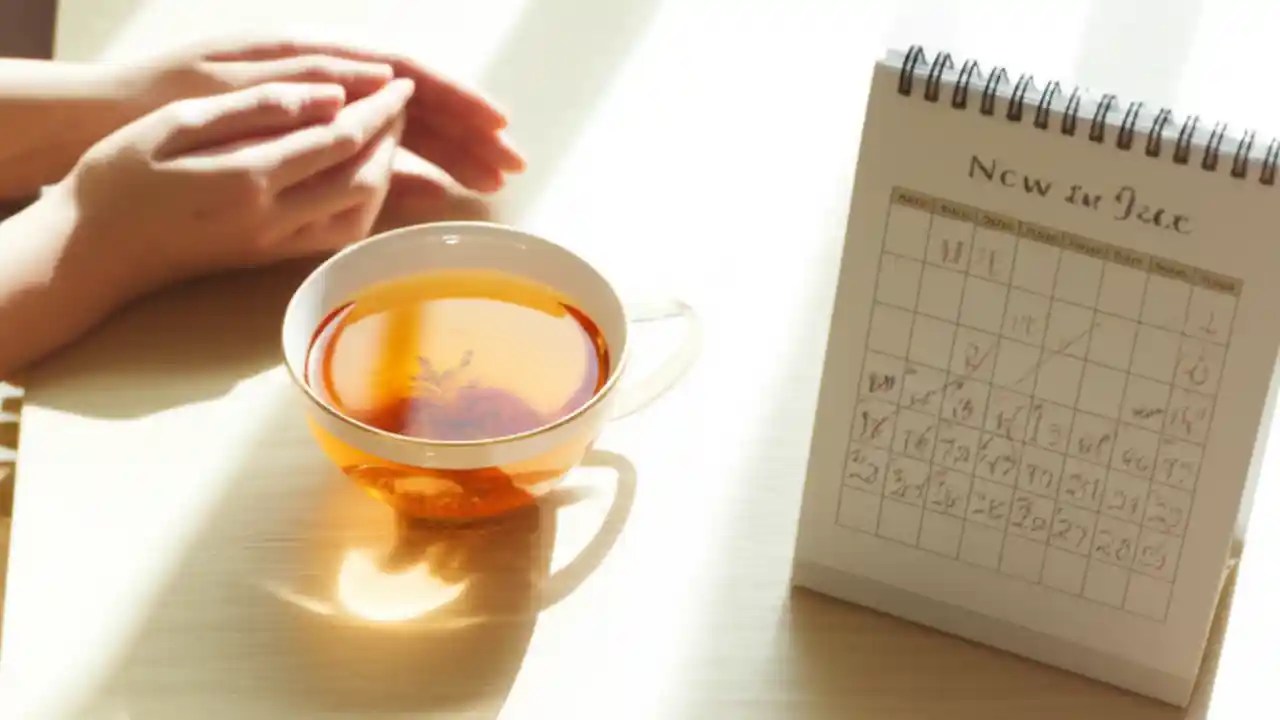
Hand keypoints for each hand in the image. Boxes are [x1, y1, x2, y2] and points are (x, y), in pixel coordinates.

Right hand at [63, 78, 411, 300]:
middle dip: (391, 139)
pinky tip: (359, 175)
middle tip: (396, 103)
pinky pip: (337, 234)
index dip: (379, 109)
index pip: (340, 139)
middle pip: (364, 180)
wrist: (92, 249)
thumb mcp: (177, 124)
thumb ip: (255, 109)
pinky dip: (363, 203)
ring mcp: (274, 245)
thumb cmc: (120, 176)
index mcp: (249, 177)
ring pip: (359, 214)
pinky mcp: (271, 258)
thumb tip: (327, 95)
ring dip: (383, 173)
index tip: (398, 84)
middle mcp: (273, 218)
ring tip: (382, 134)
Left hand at [123, 37, 523, 193]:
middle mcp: (332, 86)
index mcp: (321, 62)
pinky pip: (377, 156)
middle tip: (515, 165)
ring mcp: (326, 115)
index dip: (458, 101)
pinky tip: (440, 190)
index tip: (498, 127)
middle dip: (470, 135)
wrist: (123, 120)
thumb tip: (378, 89)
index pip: (408, 75)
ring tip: (493, 181)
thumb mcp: (238, 85)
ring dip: (451, 155)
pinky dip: (412, 171)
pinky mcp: (314, 142)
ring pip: (405, 133)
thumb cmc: (176, 97)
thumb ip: (307, 85)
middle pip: (419, 107)